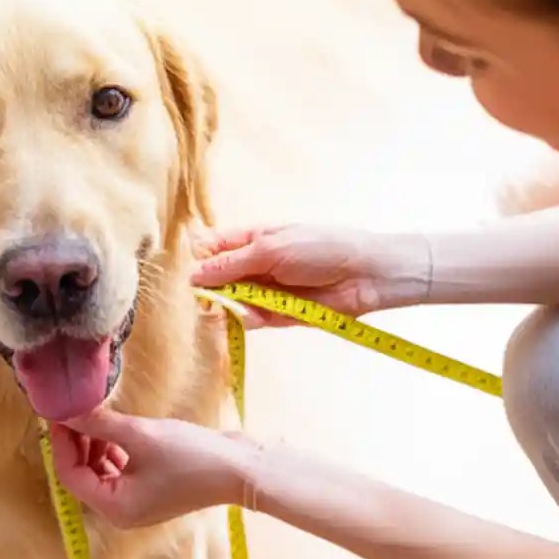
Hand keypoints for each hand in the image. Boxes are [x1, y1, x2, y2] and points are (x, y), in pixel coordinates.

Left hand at [46, 410, 259, 527]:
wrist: (241, 468)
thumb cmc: (192, 456)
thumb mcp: (140, 435)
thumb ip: (99, 424)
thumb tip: (66, 411)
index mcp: (114, 507)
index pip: (70, 475)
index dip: (61, 442)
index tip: (58, 412)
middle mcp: (121, 511)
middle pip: (83, 474)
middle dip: (77, 442)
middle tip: (73, 408)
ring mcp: (137, 502)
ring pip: (100, 471)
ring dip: (95, 444)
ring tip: (96, 414)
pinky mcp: (151, 490)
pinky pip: (119, 470)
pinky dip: (113, 449)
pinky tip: (116, 427)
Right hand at [191, 225, 431, 328]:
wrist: (365, 275)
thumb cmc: (321, 249)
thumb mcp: (271, 249)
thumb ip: (231, 264)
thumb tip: (195, 275)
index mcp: (254, 239)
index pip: (216, 247)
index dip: (202, 259)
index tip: (193, 272)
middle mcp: (257, 264)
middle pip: (220, 278)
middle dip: (212, 288)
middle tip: (207, 297)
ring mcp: (267, 291)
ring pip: (233, 302)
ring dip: (230, 306)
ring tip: (236, 307)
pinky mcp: (279, 315)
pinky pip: (253, 319)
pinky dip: (249, 320)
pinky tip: (251, 316)